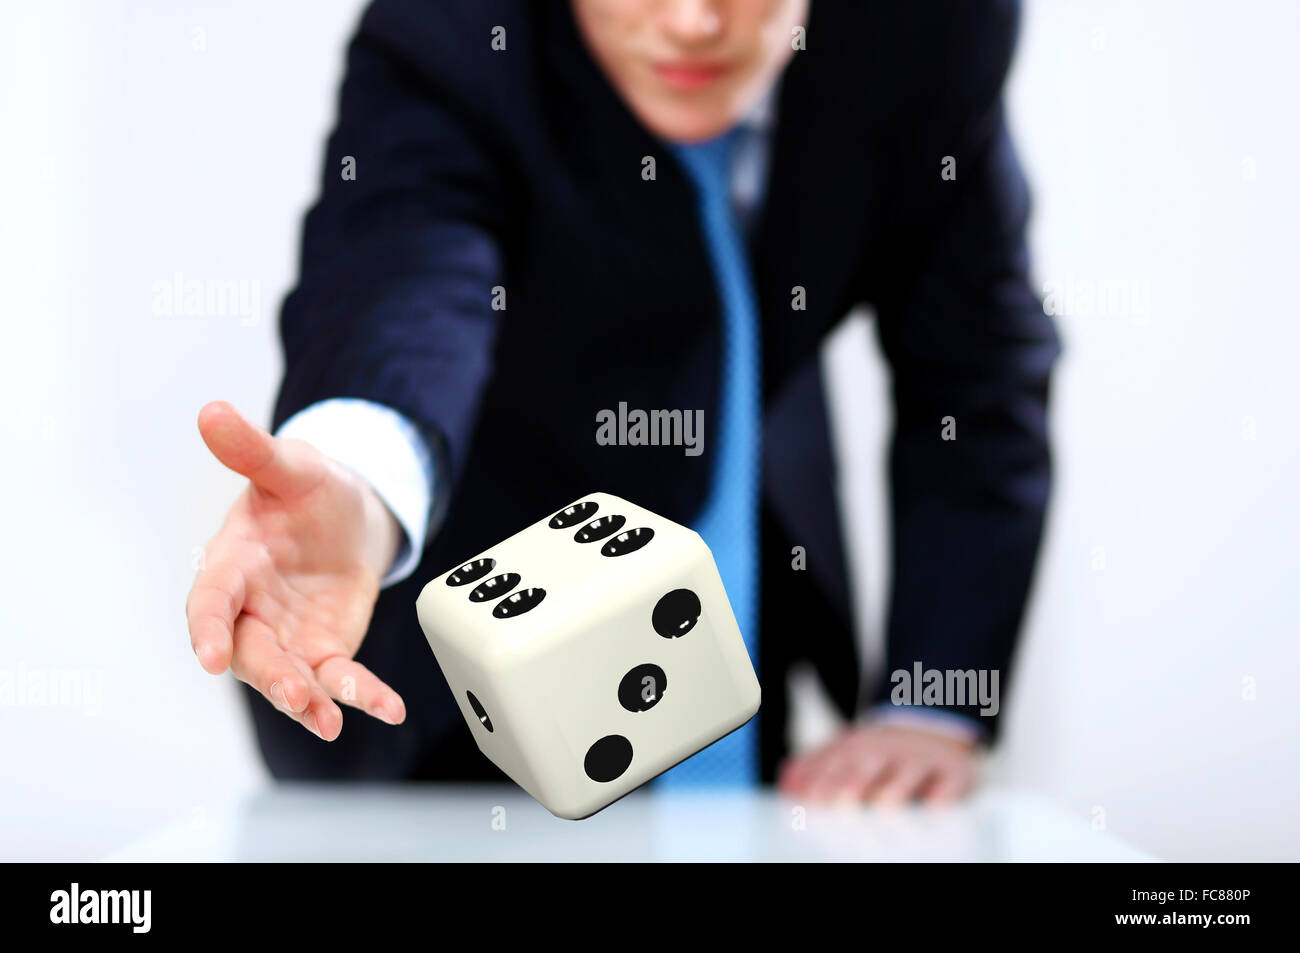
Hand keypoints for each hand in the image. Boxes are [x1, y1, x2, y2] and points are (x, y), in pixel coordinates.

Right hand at [186, 401, 406, 739]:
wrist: (349, 515)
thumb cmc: (308, 490)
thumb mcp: (291, 466)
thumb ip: (253, 450)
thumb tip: (212, 411)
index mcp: (233, 564)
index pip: (210, 601)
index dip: (208, 628)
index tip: (210, 656)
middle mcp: (253, 609)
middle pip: (252, 652)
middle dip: (271, 677)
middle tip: (295, 697)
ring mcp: (288, 636)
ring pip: (290, 677)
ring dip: (309, 701)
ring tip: (332, 722)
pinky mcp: (325, 651)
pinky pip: (338, 679)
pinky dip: (361, 696)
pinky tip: (387, 709)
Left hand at [777, 720, 976, 805]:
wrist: (932, 725)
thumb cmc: (878, 753)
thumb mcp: (844, 751)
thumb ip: (813, 767)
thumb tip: (785, 786)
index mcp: (856, 747)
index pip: (835, 763)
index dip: (821, 780)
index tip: (808, 800)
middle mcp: (887, 751)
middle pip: (869, 765)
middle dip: (853, 782)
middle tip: (840, 803)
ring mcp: (921, 759)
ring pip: (909, 771)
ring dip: (896, 788)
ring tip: (885, 807)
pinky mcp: (955, 771)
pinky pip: (952, 780)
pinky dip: (946, 793)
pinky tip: (937, 806)